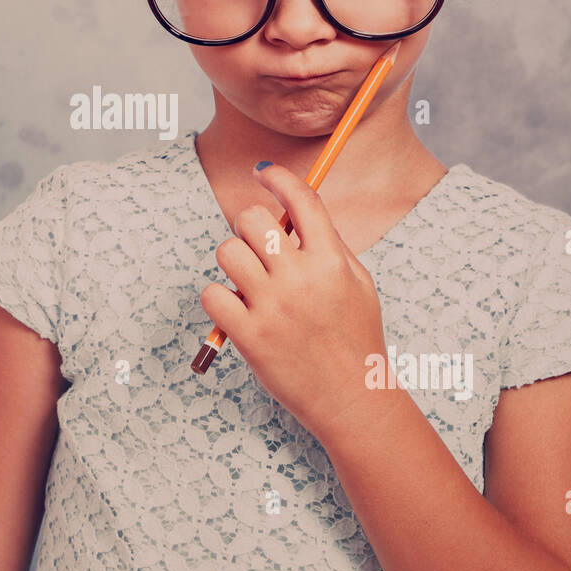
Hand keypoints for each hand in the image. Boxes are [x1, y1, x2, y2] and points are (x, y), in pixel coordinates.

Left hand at [198, 161, 389, 442]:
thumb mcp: (358, 283)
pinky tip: (238, 311)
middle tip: (257, 247)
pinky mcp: (250, 336)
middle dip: (249, 227)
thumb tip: (295, 209)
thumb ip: (329, 245)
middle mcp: (301, 279)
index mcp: (331, 261)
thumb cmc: (355, 338)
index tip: (263, 173)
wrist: (352, 398)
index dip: (277, 178)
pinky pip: (212, 294)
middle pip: (252, 220)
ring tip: (249, 283)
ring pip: (227, 252)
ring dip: (234, 262)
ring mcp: (273, 308)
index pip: (300, 199)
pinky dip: (220, 299)